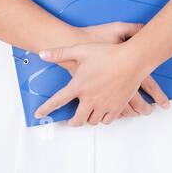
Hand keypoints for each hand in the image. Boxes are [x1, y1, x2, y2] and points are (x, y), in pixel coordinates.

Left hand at [34, 39, 168, 124]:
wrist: (132, 60)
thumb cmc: (109, 53)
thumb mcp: (81, 50)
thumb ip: (60, 53)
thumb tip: (42, 54)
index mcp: (79, 86)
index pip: (57, 101)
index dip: (46, 109)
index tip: (39, 115)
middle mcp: (90, 98)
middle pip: (77, 120)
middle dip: (73, 122)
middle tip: (73, 121)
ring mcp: (104, 104)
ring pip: (93, 121)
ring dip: (89, 119)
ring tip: (89, 114)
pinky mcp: (117, 107)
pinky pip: (107, 120)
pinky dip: (103, 118)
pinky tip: (103, 113)